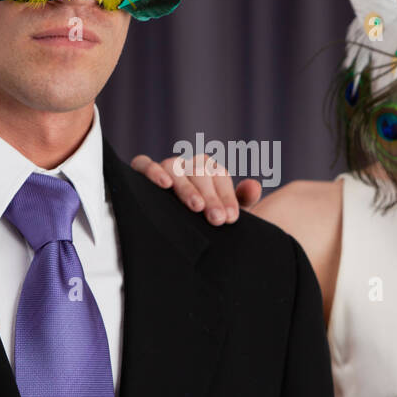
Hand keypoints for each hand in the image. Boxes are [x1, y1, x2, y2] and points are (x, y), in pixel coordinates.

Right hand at [130, 153, 262, 224]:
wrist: (182, 233)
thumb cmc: (205, 220)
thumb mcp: (225, 213)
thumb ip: (243, 200)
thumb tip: (254, 186)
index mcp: (209, 170)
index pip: (219, 177)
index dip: (227, 198)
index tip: (231, 218)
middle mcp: (187, 165)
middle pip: (199, 173)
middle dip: (211, 197)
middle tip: (217, 220)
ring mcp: (166, 168)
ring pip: (174, 167)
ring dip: (186, 187)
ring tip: (196, 206)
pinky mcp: (143, 172)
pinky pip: (143, 164)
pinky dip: (152, 170)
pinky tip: (163, 185)